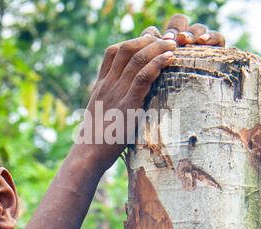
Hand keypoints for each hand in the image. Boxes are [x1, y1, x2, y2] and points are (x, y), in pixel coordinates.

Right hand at [78, 14, 223, 170]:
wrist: (87, 156)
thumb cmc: (96, 143)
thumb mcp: (100, 118)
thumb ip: (111, 104)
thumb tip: (126, 105)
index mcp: (100, 86)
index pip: (113, 52)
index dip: (132, 42)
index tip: (149, 43)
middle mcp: (108, 85)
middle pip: (127, 48)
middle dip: (148, 40)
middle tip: (166, 40)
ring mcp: (117, 93)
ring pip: (138, 58)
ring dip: (158, 48)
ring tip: (173, 46)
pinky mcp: (128, 105)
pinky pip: (144, 76)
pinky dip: (158, 64)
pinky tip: (169, 59)